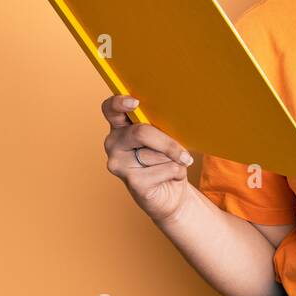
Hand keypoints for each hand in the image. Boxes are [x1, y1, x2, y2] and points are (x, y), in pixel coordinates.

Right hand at [101, 94, 195, 224]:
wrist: (172, 193)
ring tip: (173, 165)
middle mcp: (114, 142)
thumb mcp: (165, 138)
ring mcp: (119, 163)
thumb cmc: (168, 159)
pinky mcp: (132, 182)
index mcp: (121, 126)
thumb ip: (161, 127)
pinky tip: (171, 177)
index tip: (135, 103)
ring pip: (156, 153)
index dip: (120, 103)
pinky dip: (177, 172)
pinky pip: (164, 170)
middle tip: (185, 154)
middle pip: (141, 133)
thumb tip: (175, 121)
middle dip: (167, 142)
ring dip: (175, 159)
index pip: (111, 109)